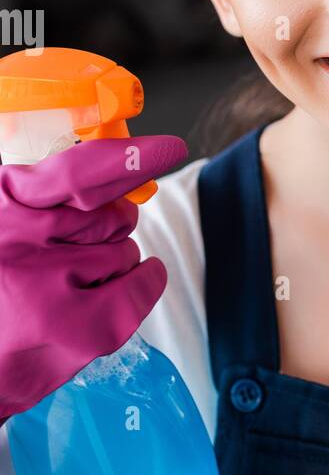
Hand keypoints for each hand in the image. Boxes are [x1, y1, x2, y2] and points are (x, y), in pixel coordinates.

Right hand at [0, 135, 187, 420]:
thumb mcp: (0, 224)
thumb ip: (33, 197)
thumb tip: (106, 175)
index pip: (74, 172)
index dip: (125, 159)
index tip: (165, 149)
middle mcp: (20, 238)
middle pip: (110, 213)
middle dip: (108, 228)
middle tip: (79, 252)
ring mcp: (52, 283)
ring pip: (124, 249)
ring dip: (113, 264)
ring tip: (75, 285)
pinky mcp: (82, 325)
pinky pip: (140, 284)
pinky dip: (144, 283)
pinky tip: (127, 288)